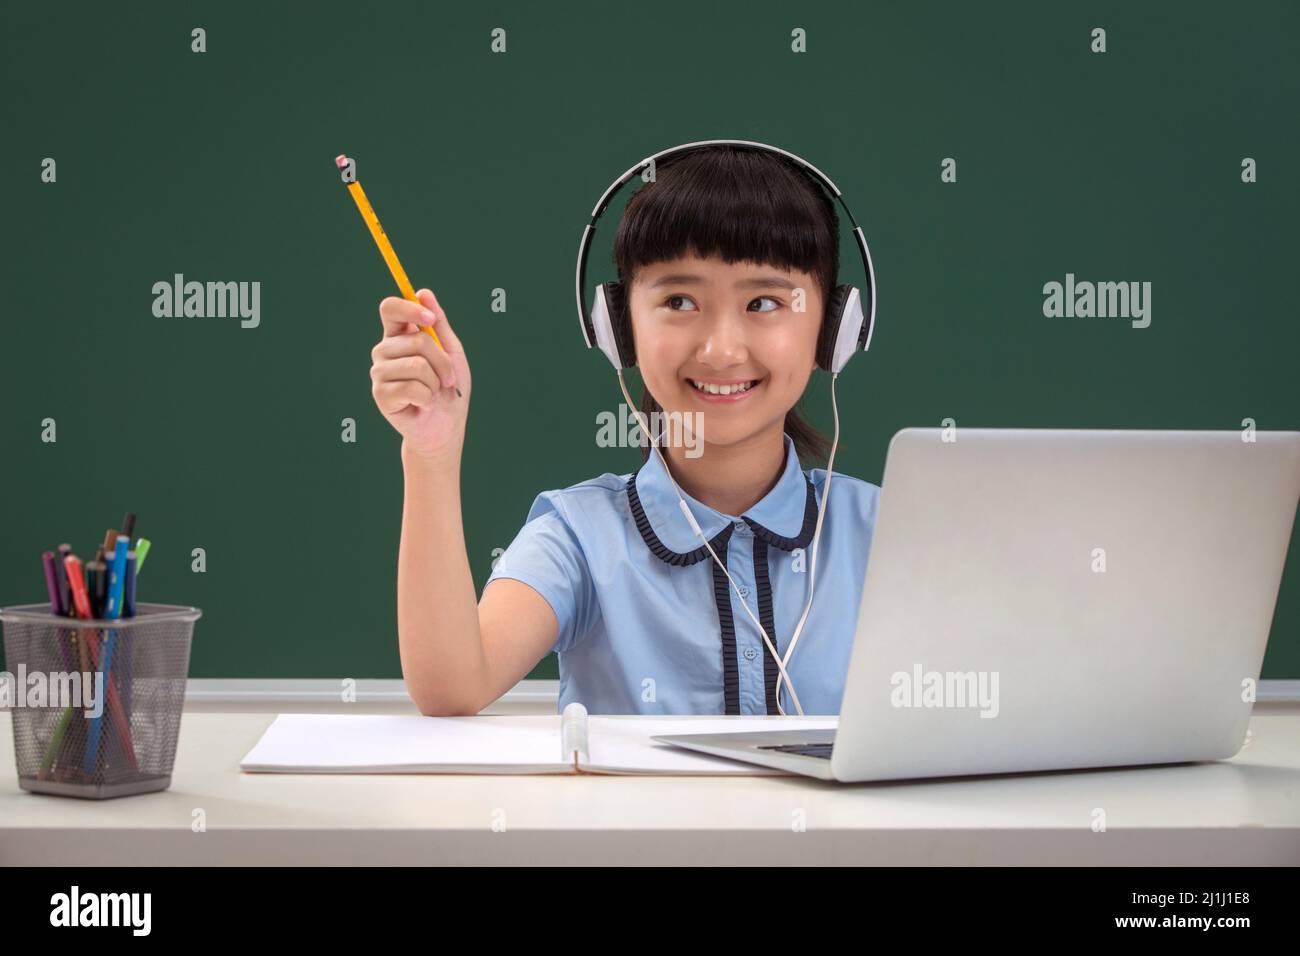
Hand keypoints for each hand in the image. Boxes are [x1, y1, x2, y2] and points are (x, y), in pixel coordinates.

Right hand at [370, 288, 469, 460]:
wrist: (445, 427)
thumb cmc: (449, 388)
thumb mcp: (451, 352)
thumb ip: (439, 323)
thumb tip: (423, 293)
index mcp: (399, 336)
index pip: (390, 309)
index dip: (409, 310)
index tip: (430, 321)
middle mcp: (385, 351)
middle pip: (416, 340)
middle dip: (442, 361)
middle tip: (447, 380)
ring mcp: (379, 372)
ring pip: (417, 365)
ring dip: (435, 382)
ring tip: (433, 393)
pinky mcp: (380, 394)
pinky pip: (412, 387)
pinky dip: (428, 397)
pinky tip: (423, 404)